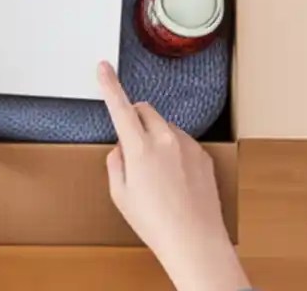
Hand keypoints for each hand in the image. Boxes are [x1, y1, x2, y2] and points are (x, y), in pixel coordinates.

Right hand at [99, 62, 249, 290]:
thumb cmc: (155, 222)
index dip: (110, 85)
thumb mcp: (120, 194)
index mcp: (139, 148)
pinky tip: (175, 180)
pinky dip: (174, 151)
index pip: (120, 106)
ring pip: (164, 126)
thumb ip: (116, 163)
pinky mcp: (203, 154)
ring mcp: (187, 145)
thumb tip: (121, 148)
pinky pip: (182, 141)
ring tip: (157, 175)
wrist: (194, 240)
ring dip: (155, 137)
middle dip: (135, 118)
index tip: (104, 67)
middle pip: (145, 109)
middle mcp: (165, 139)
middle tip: (132, 145)